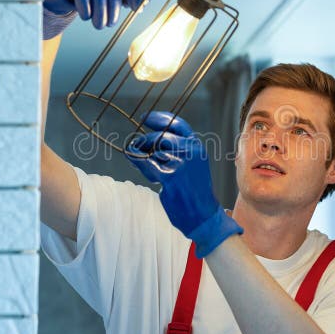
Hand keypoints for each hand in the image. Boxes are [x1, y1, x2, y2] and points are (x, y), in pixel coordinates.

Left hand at [125, 111, 242, 257]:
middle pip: (160, 137)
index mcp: (197, 147)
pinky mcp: (170, 176)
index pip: (177, 125)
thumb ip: (178, 151)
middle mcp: (191, 152)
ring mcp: (181, 163)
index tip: (145, 117)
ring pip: (152, 152)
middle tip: (135, 143)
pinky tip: (131, 158)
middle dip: (145, 140)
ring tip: (145, 165)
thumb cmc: (194, 193)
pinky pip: (146, 163)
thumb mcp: (192, 165)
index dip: (159, 118)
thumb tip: (149, 142)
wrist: (203, 216)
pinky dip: (136, 160)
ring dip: (144, 157)